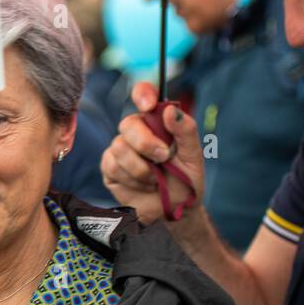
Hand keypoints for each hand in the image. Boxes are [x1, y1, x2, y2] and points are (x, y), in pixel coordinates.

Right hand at [100, 81, 205, 224]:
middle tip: (164, 157)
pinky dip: (133, 179)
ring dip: (142, 168)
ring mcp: (119, 149)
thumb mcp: (193, 156)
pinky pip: (112, 166)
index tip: (149, 105)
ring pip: (119, 147)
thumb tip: (170, 110)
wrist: (176, 210)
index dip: (143, 94)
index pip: (144, 94)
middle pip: (128, 124)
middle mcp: (135, 132)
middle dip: (146, 143)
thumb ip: (186, 131)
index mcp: (156, 121)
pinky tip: (145, 185)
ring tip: (156, 180)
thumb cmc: (186, 180)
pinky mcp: (109, 168)